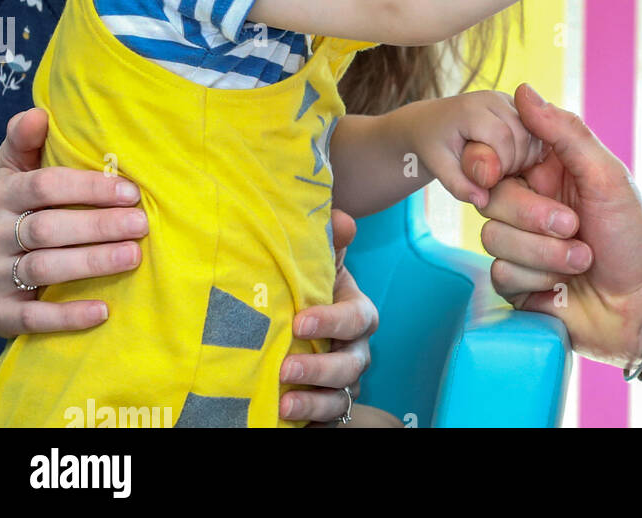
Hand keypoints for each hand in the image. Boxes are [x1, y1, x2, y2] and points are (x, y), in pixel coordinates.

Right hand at [0, 108, 147, 336]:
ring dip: (92, 263)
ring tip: (133, 256)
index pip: (44, 185)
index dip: (88, 188)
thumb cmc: (15, 211)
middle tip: (142, 224)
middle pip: (48, 227)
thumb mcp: (14, 174)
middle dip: (99, 225)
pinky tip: (103, 311)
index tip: (132, 191)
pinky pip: (32, 319)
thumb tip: (39, 113)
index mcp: (2, 195)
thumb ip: (25, 143)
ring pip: (44, 267)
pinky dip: (67, 316)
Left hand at [281, 208, 378, 424]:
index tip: (298, 322)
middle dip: (320, 368)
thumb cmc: (309, 294)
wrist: (296, 328)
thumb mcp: (316, 268)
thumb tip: (340, 219)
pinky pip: (328, 421)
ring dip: (314, 402)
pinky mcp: (327, 408)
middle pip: (352, 365)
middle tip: (286, 368)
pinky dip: (311, 422)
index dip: (332, 321)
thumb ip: (329, 244)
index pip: (357, 318)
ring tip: (284, 403)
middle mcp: (355, 350)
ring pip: (340, 398)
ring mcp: (343, 383)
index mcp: (357, 313)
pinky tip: (285, 420)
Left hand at [405, 92, 545, 209]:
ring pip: (534, 131)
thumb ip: (459, 185)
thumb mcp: (438, 167)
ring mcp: (506, 99)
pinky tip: (513, 162)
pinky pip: (535, 130)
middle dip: (516, 162)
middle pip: (522, 133)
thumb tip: (484, 201)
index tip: (490, 180)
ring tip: (503, 170)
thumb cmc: (433, 145)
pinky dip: (530, 150)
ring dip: (526, 157)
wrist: (431, 123)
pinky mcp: (516, 106)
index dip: (503, 164)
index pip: (502, 136)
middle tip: (498, 178)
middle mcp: (492, 97)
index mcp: (470, 109)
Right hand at [475, 85, 641, 366]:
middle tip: (575, 227)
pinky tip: (562, 286)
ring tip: (581, 260)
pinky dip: (534, 281)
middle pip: (494, 199)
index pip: (500, 155)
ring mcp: (522, 244)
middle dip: (535, 219)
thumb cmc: (634, 236)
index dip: (494, 164)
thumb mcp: (606, 176)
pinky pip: (498, 274)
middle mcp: (531, 204)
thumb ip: (565, 133)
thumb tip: (523, 90)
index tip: (501, 172)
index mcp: (549, 171)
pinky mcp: (517, 283)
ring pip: (491, 237)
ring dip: (543, 253)